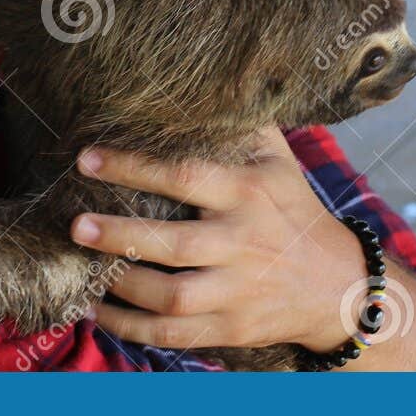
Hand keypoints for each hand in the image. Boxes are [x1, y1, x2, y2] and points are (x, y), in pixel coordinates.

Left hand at [69, 125, 372, 353]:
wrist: (339, 285)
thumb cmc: (295, 210)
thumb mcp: (279, 161)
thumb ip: (241, 126)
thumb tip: (205, 81)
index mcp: (247, 193)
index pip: (184, 176)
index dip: (133, 166)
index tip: (87, 159)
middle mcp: (241, 242)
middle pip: (172, 243)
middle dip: (119, 234)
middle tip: (76, 224)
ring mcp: (236, 290)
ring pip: (170, 296)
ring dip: (121, 285)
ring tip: (83, 269)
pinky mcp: (231, 328)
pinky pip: (173, 335)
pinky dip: (132, 329)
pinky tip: (100, 312)